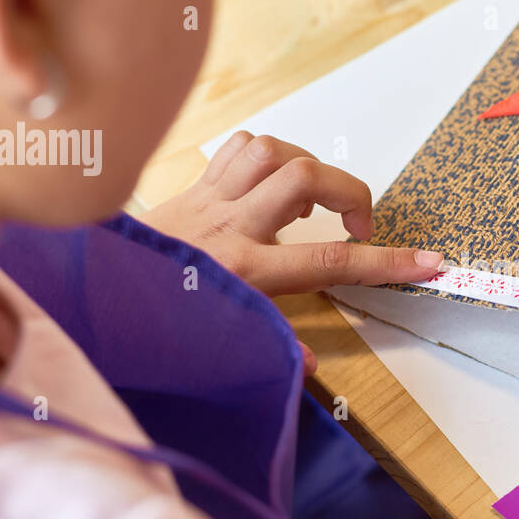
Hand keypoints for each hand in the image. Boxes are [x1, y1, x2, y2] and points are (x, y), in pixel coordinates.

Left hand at [142, 132, 443, 372]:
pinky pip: (236, 147)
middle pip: (306, 178)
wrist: (90, 291)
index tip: (428, 263)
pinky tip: (273, 180)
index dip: (386, 262)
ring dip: (306, 164)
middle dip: (351, 192)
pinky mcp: (191, 185)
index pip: (330, 261)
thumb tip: (312, 371)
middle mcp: (229, 225)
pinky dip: (266, 154)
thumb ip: (270, 348)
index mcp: (244, 270)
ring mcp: (208, 199)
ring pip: (270, 149)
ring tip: (315, 196)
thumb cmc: (154, 318)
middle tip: (358, 224)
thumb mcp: (216, 344)